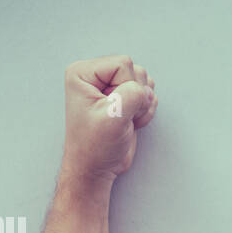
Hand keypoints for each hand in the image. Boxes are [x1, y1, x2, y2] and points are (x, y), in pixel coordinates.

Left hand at [59, 55, 156, 183]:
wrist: (96, 168)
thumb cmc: (95, 146)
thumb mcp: (113, 118)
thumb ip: (132, 95)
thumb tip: (147, 89)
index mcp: (83, 73)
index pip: (124, 64)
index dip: (127, 87)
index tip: (113, 109)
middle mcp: (96, 75)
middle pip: (136, 71)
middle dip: (136, 97)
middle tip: (120, 117)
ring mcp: (111, 86)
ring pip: (144, 81)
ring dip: (142, 105)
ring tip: (125, 120)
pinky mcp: (123, 97)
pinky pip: (148, 93)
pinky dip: (145, 110)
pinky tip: (130, 122)